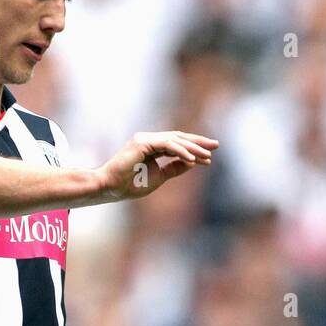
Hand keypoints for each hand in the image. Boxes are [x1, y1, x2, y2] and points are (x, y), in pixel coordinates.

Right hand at [96, 130, 217, 200]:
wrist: (110, 188)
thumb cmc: (130, 185)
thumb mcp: (159, 177)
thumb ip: (173, 169)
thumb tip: (192, 163)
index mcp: (151, 147)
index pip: (177, 144)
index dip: (194, 148)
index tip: (209, 156)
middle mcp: (148, 139)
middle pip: (178, 137)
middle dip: (198, 142)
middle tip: (216, 146)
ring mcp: (145, 139)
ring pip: (174, 140)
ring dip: (192, 147)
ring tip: (207, 155)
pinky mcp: (142, 143)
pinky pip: (167, 145)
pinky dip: (181, 151)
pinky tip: (193, 159)